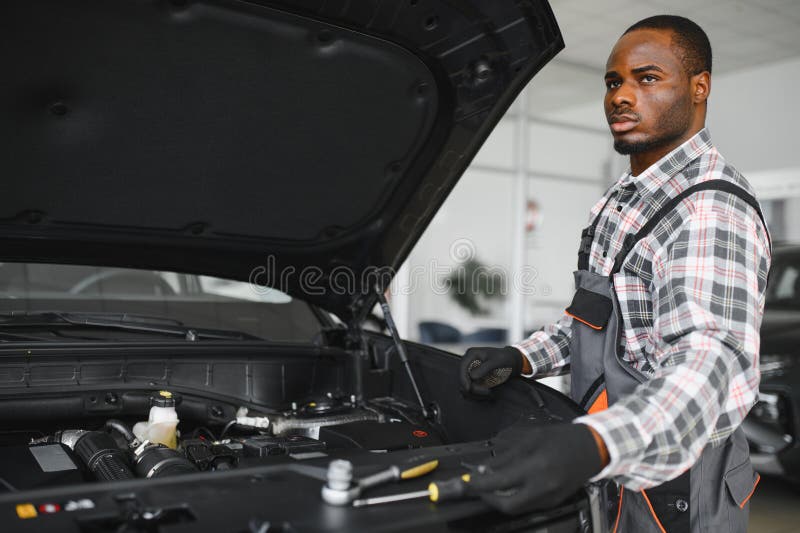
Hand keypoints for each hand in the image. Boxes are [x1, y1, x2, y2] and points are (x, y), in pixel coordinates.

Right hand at [459, 346, 523, 396]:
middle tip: (488, 392)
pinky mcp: (474, 380)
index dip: (463, 379)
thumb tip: (472, 377)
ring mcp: (470, 372)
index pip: (462, 367)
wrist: (512, 362)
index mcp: (471, 354)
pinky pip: (471, 390)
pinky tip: (489, 393)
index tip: (468, 389)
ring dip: (476, 393)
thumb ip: (484, 368)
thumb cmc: (505, 358)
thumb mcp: (497, 361)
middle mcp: (469, 363)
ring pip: (466, 387)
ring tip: (490, 393)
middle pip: (463, 379)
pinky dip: (478, 394)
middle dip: (473, 388)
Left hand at [470, 423, 603, 513]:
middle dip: (488, 498)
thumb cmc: (561, 439)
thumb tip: (484, 469)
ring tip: (491, 484)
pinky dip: (515, 498)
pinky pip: (528, 505)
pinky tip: (510, 486)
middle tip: (476, 487)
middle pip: (507, 505)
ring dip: (500, 499)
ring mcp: (550, 498)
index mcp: (537, 466)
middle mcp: (544, 486)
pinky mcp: (554, 502)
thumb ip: (506, 457)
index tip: (463, 483)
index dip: (478, 485)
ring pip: (517, 507)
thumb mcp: (531, 439)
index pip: (499, 482)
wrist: (592, 449)